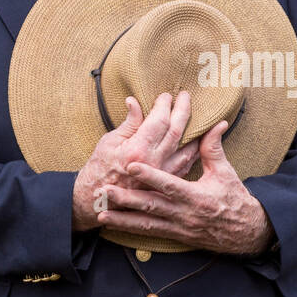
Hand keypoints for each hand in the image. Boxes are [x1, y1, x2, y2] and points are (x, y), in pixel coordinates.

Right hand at [72, 91, 200, 230]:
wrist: (99, 201)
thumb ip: (128, 123)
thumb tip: (135, 102)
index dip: (164, 105)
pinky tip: (196, 142)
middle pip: (176, 131)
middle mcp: (153, 163)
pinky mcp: (165, 185)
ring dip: (194, 131)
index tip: (166, 95)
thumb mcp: (109, 142)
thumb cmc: (99, 169)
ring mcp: (161, 175)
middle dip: (183, 110)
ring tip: (197, 115)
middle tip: (185, 95)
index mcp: (137, 150)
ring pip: (186, 149)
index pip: (159, 121)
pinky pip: (185, 165)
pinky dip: (192, 151)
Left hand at [92, 116, 273, 255]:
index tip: (132, 166)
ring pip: (146, 224)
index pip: (169, 184)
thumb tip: (215, 123)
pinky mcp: (175, 236)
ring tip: (102, 213)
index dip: (150, 176)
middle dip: (128, 199)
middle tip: (107, 190)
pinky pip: (150, 233)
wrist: (244, 232)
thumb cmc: (234, 199)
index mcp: (196, 196)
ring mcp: (179, 227)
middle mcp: (185, 214)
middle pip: (152, 206)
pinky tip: (114, 226)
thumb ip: (214, 149)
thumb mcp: (225, 173)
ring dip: (123, 219)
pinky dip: (131, 230)